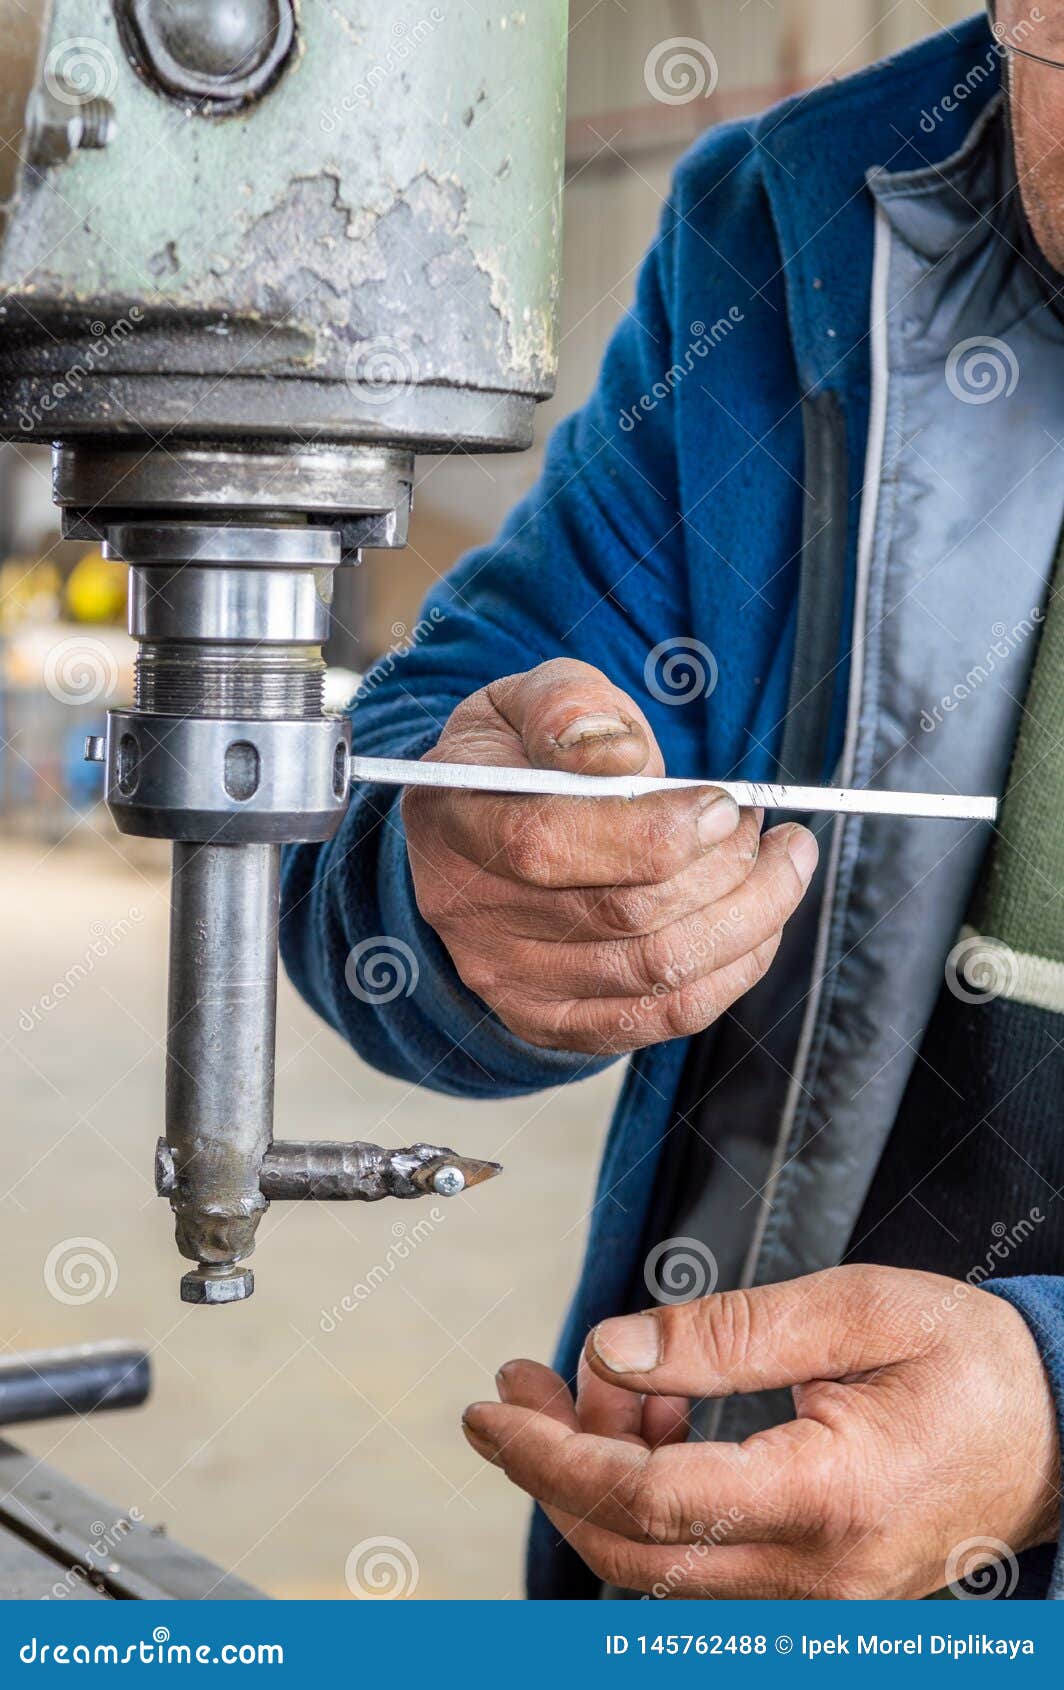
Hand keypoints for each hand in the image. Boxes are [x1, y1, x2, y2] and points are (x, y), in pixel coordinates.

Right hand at [402, 658, 817, 1053]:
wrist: (477, 830)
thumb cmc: (521, 756)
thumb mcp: (527, 698)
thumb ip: (568, 706)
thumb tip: (620, 756)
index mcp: (453, 817)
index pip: (546, 843)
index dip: (651, 831)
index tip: (725, 804)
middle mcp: (469, 910)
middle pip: (621, 914)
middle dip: (723, 866)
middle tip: (757, 821)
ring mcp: (508, 977)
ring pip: (656, 969)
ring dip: (747, 915)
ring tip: (780, 863)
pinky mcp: (551, 1019)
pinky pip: (663, 1016)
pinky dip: (733, 968)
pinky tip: (760, 920)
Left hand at [462, 1266, 1060, 1597]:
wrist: (1060, 1429)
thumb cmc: (973, 1362)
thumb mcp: (853, 1310)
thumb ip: (727, 1332)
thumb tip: (613, 1349)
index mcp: (828, 1497)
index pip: (651, 1501)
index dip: (554, 1458)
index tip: (493, 1414)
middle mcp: (816, 1574)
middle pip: (635, 1551)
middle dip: (556, 1469)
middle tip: (521, 1387)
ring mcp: (816, 1597)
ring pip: (660, 1564)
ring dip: (604, 1478)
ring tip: (610, 1380)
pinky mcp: (814, 1589)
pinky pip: (702, 1560)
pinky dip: (654, 1495)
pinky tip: (661, 1418)